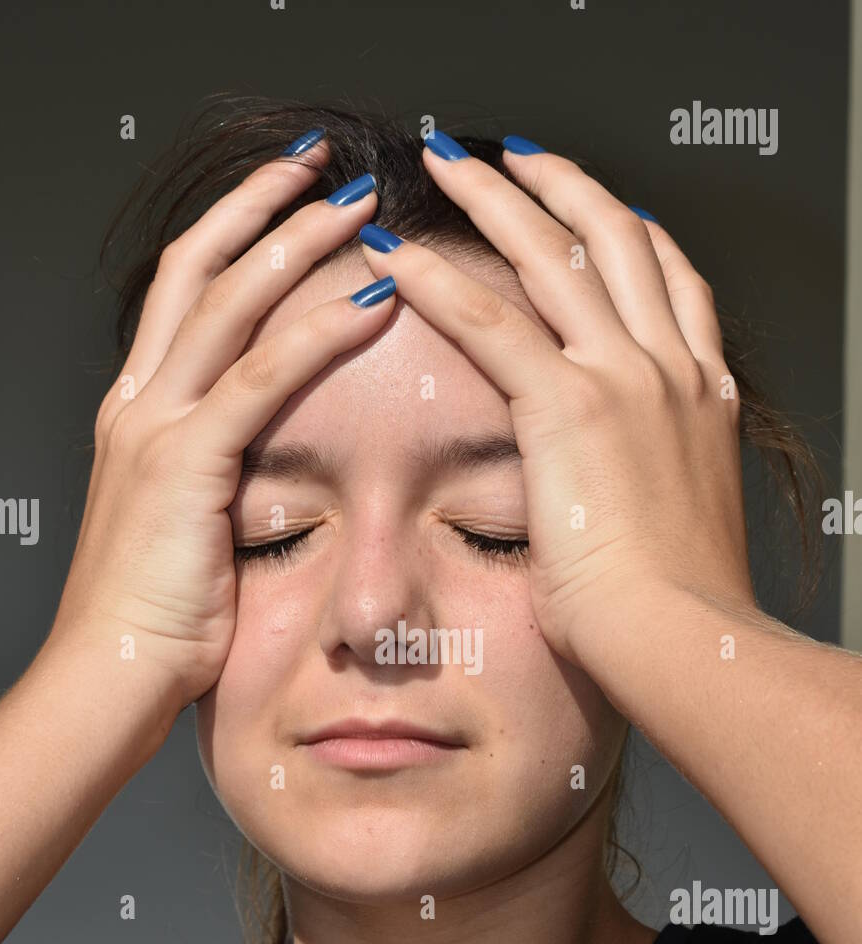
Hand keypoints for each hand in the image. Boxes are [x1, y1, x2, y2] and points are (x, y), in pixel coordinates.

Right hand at [51, 144, 394, 711]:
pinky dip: (317, 335)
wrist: (108, 676)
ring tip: (360, 208)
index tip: (291, 200)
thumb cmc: (155, 621)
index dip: (238, 236)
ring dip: (298, 244)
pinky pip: (258, 380)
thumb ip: (223, 480)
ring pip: (228, 302)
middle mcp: (140, 401)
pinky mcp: (183, 465)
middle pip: (199, 269)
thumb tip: (273, 465)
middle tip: (327, 166)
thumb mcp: (190, 529)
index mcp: (142, 412)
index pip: (187, 293)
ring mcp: (156, 427)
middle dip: (265, 207)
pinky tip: (371, 301)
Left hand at [357, 133, 756, 667]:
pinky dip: (438, 280)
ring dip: (494, 197)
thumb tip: (617, 493)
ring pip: (553, 254)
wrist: (680, 639)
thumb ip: (648, 484)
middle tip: (508, 153)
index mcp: (699, 396)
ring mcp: (625, 378)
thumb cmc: (672, 612)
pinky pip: (492, 320)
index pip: (669, 281)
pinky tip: (395, 256)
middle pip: (615, 238)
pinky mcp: (570, 406)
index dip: (630, 230)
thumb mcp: (676, 527)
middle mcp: (669, 369)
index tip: (598, 203)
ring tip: (444, 165)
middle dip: (559, 184)